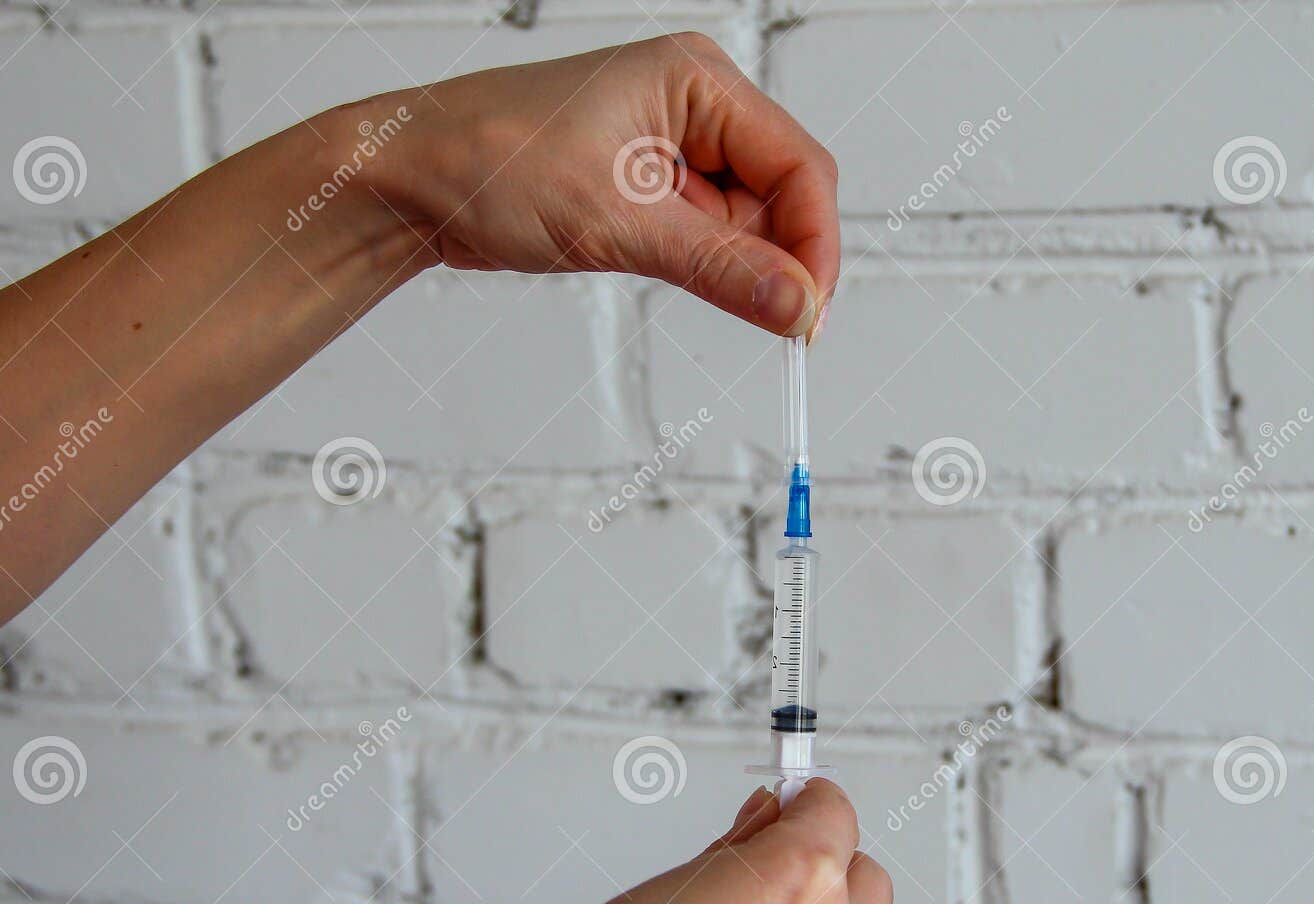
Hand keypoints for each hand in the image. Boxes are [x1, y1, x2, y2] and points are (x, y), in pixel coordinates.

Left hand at [359, 33, 839, 337]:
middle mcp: (695, 106)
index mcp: (697, 81)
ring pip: (748, 225)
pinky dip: (704, 269)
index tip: (808, 313)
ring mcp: (675, 148)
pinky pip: (709, 236)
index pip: (799, 166)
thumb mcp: (616, 223)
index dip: (814, 244)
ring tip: (664, 273)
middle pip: (783, 196)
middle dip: (778, 260)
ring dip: (734, 268)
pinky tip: (658, 269)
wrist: (411, 180)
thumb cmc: (487, 162)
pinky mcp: (651, 187)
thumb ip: (720, 269)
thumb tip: (796, 305)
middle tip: (770, 324)